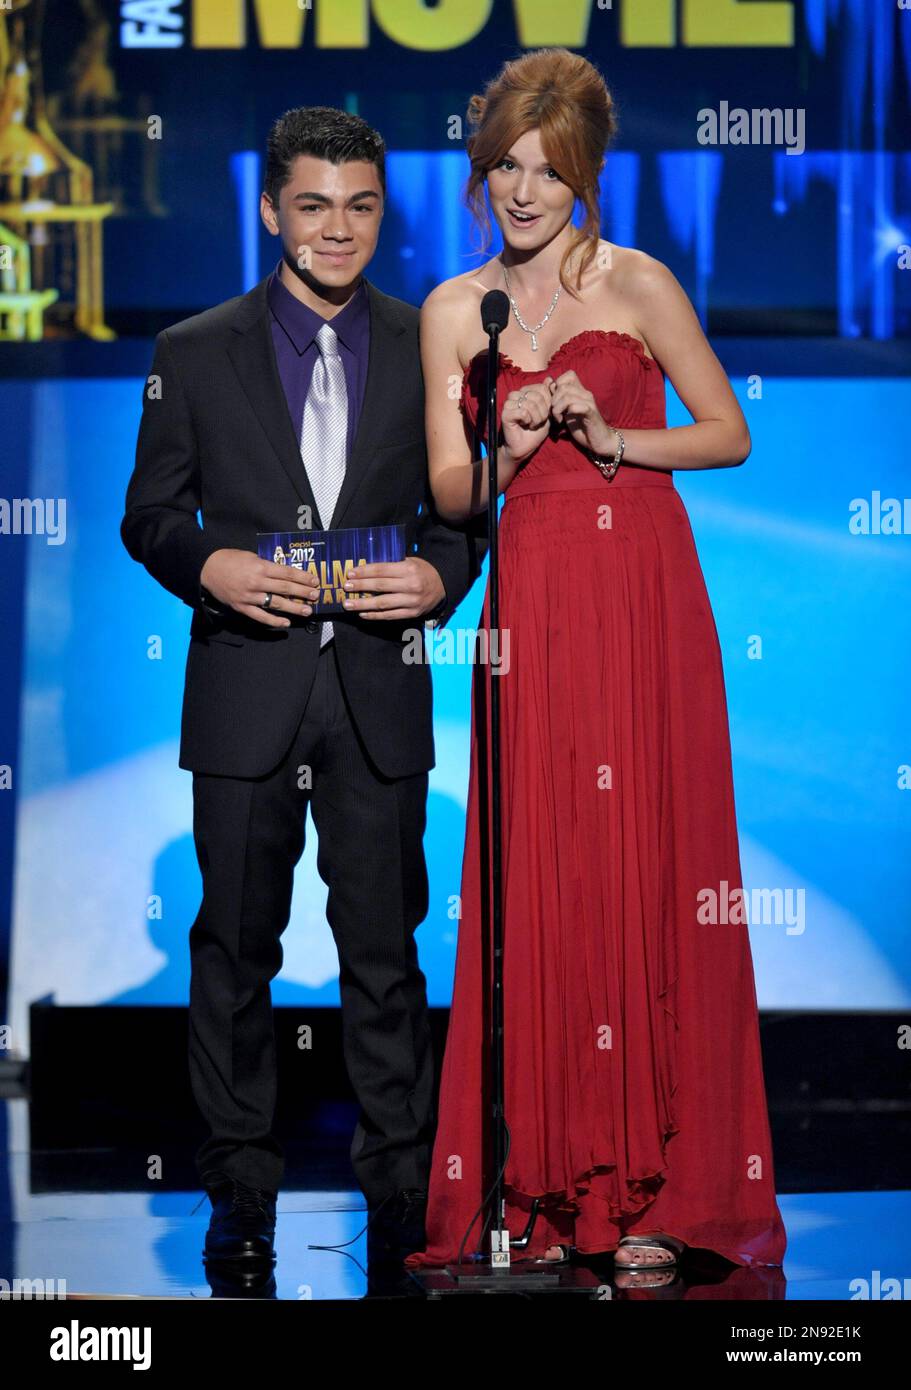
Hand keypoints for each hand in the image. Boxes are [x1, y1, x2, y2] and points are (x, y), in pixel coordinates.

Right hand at [199, 548, 320, 627]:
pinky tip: (286, 623)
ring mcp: (249, 596)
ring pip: (276, 604)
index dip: (302, 578)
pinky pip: (260, 616)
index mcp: (260, 567)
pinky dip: (274, 621)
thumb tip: (284, 573)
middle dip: (303, 593)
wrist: (207, 568)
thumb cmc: (229, 559)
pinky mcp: (242, 607)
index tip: (314, 581)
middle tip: (315, 596)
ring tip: (307, 611)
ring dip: (293, 608)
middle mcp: (256, 582)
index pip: (286, 573)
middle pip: (285, 589)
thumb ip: (267, 565)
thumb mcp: (251, 556)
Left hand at [340, 557, 444, 621]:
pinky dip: (375, 615)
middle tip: (346, 587)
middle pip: (380, 586)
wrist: (443, 585)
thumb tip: (366, 568)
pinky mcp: (412, 613)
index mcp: (408, 569)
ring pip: (382, 604)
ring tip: (348, 604)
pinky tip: (363, 613)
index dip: (364, 572)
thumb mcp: (410, 561)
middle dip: (360, 587)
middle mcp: (410, 586)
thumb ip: (391, 565)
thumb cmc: (422, 571)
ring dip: (363, 604)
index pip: (381, 570)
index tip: (350, 574)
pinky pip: (390, 616)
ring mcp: (411, 601)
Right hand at [501, 377, 553, 462]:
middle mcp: (516, 395)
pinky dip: (528, 420)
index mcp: (525, 392)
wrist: (525, 447)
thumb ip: (549, 396)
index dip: (548, 403)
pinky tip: (525, 425)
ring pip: (530, 404)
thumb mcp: (547, 412)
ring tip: (532, 424)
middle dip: (543, 412)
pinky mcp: (505, 414)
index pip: (542, 388)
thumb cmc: (536, 430)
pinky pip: (523, 412)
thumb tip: (550, 379)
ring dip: (536, 418)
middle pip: (537, 396)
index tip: (545, 414)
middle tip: (538, 421)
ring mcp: (509, 404)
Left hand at [548, 369, 615, 457]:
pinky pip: (575, 406)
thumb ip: (560, 400)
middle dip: (554, 400)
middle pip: (563, 386)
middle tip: (554, 413)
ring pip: (567, 396)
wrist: (599, 441)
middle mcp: (586, 394)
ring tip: (558, 418)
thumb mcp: (567, 412)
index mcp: (581, 392)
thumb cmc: (582, 427)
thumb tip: (550, 385)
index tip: (555, 400)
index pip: (569, 375)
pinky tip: (563, 421)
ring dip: (557, 408)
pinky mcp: (590, 413)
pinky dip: (565, 413)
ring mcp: (589, 402)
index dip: (558, 384)